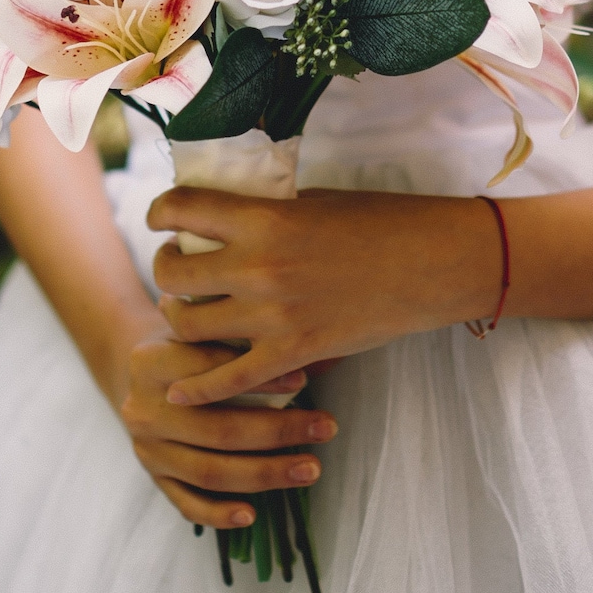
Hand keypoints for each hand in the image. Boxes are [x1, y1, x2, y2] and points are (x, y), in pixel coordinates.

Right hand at [119, 326, 337, 528]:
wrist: (136, 372)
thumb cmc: (188, 345)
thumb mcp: (202, 329)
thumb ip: (238, 342)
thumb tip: (305, 355)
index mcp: (153, 362)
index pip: (212, 372)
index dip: (259, 379)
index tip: (304, 380)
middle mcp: (143, 409)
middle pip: (218, 429)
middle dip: (278, 433)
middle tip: (326, 428)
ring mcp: (147, 448)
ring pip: (209, 471)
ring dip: (264, 474)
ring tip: (310, 469)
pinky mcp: (154, 477)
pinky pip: (186, 504)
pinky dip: (218, 513)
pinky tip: (252, 514)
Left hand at [147, 188, 499, 404]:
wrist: (432, 263)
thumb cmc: (380, 222)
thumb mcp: (313, 202)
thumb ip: (264, 212)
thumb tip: (222, 218)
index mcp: (263, 217)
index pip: (180, 209)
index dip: (160, 211)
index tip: (162, 217)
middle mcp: (258, 266)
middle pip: (173, 274)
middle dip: (166, 268)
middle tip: (176, 265)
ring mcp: (272, 316)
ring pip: (188, 325)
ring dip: (179, 316)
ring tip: (188, 310)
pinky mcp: (292, 354)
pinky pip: (227, 380)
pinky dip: (198, 388)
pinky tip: (180, 390)